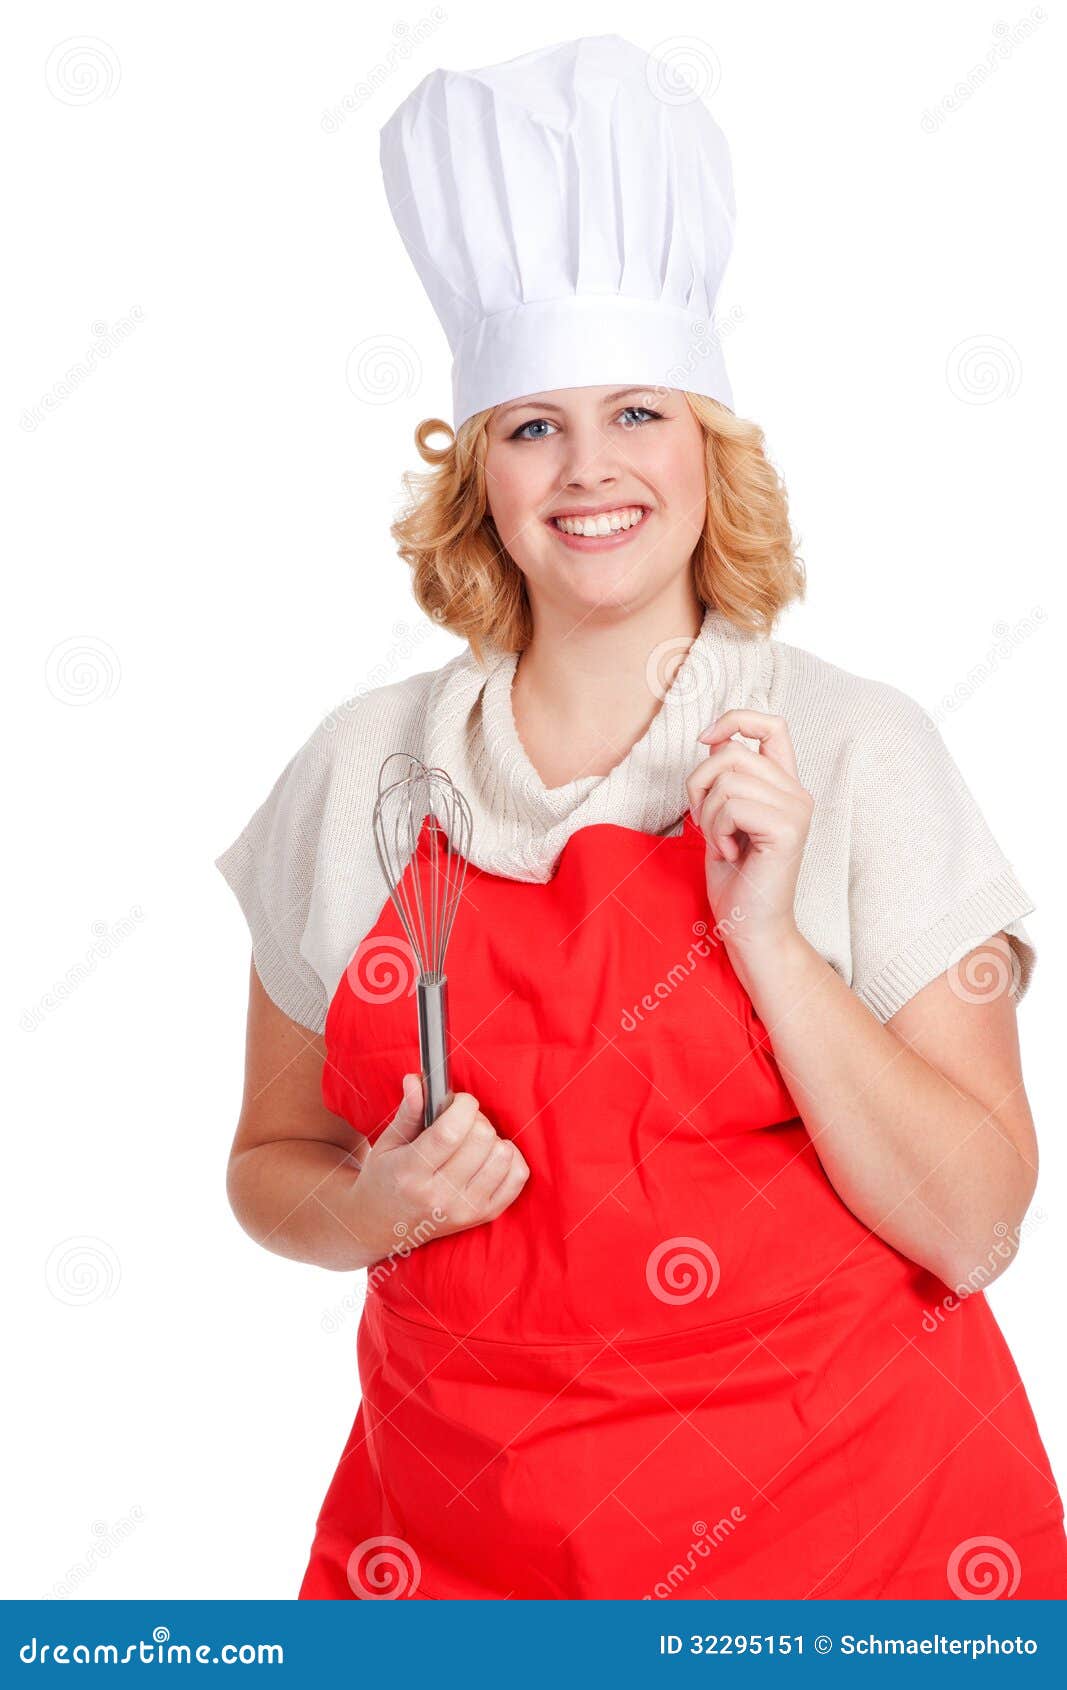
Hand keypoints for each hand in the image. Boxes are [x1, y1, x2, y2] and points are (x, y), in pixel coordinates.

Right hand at [345, 1076, 530, 1262]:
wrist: (383, 1227)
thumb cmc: (386, 1177)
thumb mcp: (388, 1143)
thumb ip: (408, 1111)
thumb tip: (417, 1079)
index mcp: (410, 1173)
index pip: (450, 1132)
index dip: (463, 1106)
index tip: (459, 1100)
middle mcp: (439, 1196)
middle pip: (481, 1139)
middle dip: (476, 1119)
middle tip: (461, 1122)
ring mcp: (465, 1209)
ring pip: (502, 1155)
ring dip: (492, 1139)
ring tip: (473, 1141)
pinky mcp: (484, 1215)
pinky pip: (517, 1176)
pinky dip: (509, 1158)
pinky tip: (488, 1155)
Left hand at [686, 709, 812, 956]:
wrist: (750, 927)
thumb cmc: (735, 878)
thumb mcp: (723, 818)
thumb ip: (726, 780)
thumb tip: (712, 741)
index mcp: (784, 786)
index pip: (772, 724)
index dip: (736, 719)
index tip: (705, 739)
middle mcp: (797, 793)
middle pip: (732, 752)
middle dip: (699, 784)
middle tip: (705, 822)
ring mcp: (796, 810)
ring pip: (727, 780)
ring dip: (707, 815)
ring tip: (721, 843)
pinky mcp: (787, 829)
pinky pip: (732, 806)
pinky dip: (716, 831)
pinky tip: (730, 854)